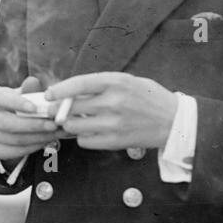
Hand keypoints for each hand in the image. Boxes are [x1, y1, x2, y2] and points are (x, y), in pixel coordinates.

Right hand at [0, 77, 68, 161]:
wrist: (0, 122)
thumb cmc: (14, 103)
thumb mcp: (20, 93)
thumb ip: (28, 89)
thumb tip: (33, 81)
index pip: (1, 99)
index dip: (17, 103)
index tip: (35, 108)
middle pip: (9, 123)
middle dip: (34, 125)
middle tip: (54, 124)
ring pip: (15, 139)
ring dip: (39, 137)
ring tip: (55, 133)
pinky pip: (16, 151)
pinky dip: (34, 146)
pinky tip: (45, 141)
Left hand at [46, 72, 177, 151]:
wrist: (174, 122)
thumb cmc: (149, 98)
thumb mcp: (127, 81)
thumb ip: (101, 85)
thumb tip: (71, 92)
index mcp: (116, 82)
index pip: (78, 84)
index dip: (59, 90)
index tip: (49, 94)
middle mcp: (113, 102)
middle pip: (71, 108)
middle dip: (59, 109)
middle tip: (55, 110)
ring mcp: (114, 123)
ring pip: (74, 126)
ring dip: (70, 124)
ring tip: (77, 121)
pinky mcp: (115, 141)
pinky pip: (85, 141)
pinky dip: (82, 137)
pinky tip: (90, 132)